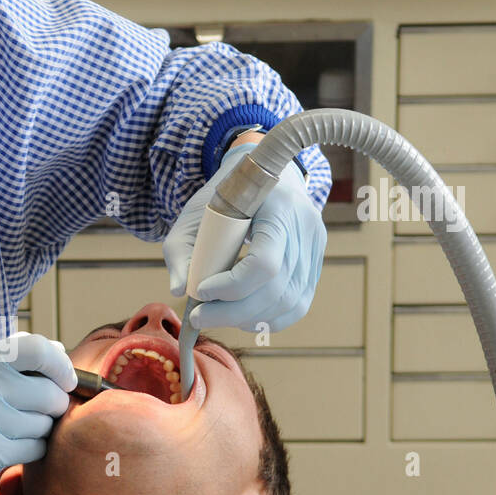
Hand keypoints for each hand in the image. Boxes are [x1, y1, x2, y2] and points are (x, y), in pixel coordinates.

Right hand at [0, 333, 75, 494]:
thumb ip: (12, 359)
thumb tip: (60, 353)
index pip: (36, 350)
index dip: (60, 365)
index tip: (65, 379)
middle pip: (49, 395)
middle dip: (52, 404)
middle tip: (36, 409)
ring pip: (44, 426)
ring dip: (38, 429)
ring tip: (11, 427)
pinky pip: (34, 450)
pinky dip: (30, 449)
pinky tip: (9, 444)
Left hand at [164, 141, 326, 332]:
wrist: (263, 175)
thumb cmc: (225, 195)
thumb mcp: (195, 213)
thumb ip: (181, 249)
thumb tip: (180, 288)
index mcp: (278, 207)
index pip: (264, 263)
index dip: (231, 286)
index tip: (202, 290)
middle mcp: (305, 228)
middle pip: (276, 290)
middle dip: (232, 312)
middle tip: (199, 317)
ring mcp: (315, 248)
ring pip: (288, 303)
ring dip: (248, 318)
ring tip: (217, 315)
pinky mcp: (315, 264)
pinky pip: (297, 305)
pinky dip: (268, 318)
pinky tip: (242, 316)